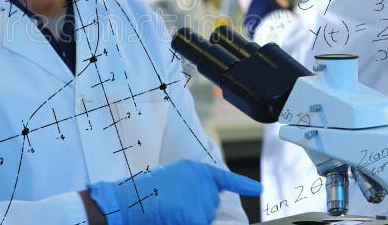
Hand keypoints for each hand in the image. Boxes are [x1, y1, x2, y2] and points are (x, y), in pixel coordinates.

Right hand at [87, 159, 261, 224]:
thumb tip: (215, 197)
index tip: (259, 188)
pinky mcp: (196, 215)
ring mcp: (200, 198)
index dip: (243, 184)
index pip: (225, 178)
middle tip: (170, 205)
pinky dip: (188, 222)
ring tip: (168, 210)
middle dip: (196, 210)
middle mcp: (202, 181)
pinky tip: (172, 217)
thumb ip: (194, 185)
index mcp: (195, 169)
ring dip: (190, 219)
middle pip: (211, 205)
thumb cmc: (144, 193)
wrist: (128, 200)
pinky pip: (199, 224)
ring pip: (205, 218)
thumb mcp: (172, 180)